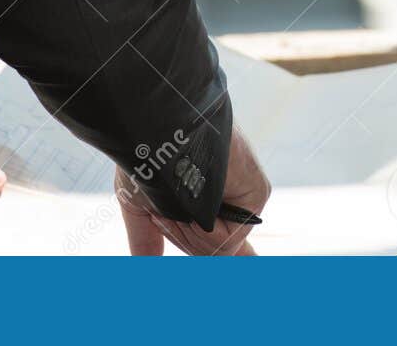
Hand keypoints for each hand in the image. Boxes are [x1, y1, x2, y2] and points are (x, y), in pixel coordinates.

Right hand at [115, 127, 269, 255]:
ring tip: (171, 204)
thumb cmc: (145, 155)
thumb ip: (146, 238)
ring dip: (186, 235)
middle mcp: (231, 199)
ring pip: (217, 249)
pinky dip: (203, 232)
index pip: (229, 236)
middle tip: (160, 213)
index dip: (241, 257)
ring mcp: (245, 198)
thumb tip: (143, 267)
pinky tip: (191, 205)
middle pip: (211, 250)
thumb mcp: (141, 203)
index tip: (251, 264)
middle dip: (181, 238)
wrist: (156, 130)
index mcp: (210, 200)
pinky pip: (228, 240)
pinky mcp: (256, 194)